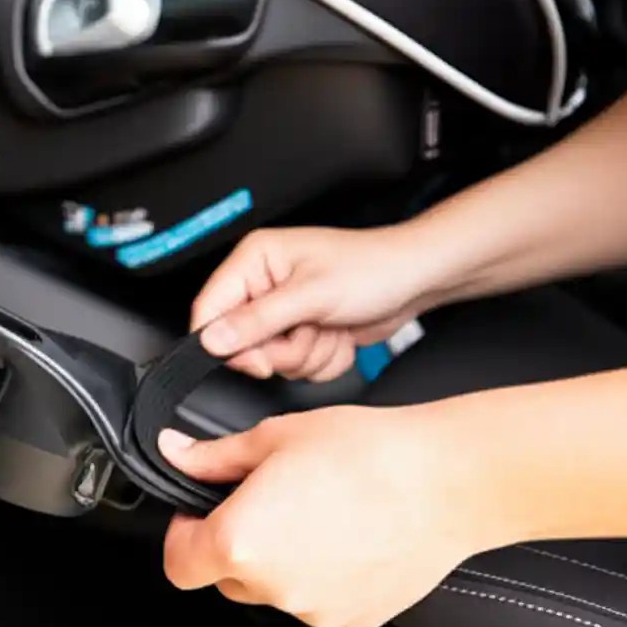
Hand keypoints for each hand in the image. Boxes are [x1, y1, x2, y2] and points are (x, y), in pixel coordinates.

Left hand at [156, 407, 496, 626]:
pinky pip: (316, 598)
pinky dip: (319, 572)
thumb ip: (213, 457)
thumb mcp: (275, 437)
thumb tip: (176, 452)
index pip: (178, 563)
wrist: (447, 480)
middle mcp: (275, 587)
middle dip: (235, 540)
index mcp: (241, 542)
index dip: (184, 532)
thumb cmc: (367, 452)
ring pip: (273, 588)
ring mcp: (316, 608)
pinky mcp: (354, 617)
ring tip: (317, 509)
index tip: (202, 508)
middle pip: (226, 577)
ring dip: (279, 558)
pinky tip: (346, 532)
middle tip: (269, 498)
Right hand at [192, 226, 443, 380]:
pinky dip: (321, 359)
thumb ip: (257, 320)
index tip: (256, 359)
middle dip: (283, 348)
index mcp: (254, 259)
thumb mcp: (310, 295)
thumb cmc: (373, 268)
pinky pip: (295, 366)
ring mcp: (283, 311)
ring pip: (271, 359)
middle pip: (241, 343)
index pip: (210, 308)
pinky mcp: (301, 332)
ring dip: (307, 354)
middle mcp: (263, 284)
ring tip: (330, 326)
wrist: (416, 280)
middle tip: (310, 330)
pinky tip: (338, 334)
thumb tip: (212, 340)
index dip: (225, 342)